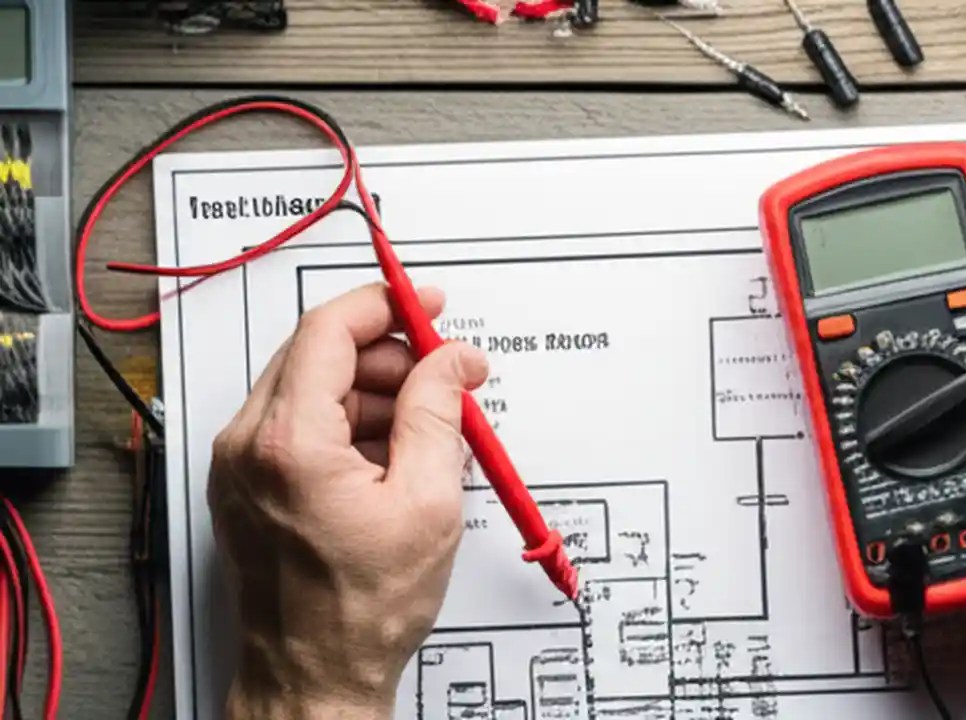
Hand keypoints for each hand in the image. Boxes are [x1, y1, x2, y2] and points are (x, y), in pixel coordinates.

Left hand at [207, 282, 487, 718]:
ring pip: (311, 389)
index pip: (329, 330)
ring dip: (373, 392)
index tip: (428, 306)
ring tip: (429, 430)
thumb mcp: (427, 501)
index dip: (386, 307)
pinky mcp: (246, 486)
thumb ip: (438, 412)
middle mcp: (248, 446)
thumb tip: (450, 360)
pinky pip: (300, 427)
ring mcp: (240, 467)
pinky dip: (349, 425)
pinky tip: (395, 456)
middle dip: (389, 355)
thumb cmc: (361, 609)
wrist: (315, 675)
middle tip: (444, 374)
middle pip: (318, 354)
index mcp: (289, 442)